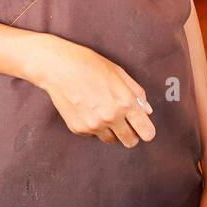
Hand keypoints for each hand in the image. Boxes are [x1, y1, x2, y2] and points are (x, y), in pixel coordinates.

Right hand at [29, 37, 154, 146]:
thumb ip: (136, 93)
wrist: (58, 67)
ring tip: (104, 111)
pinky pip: (93, 134)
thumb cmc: (90, 65)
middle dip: (131, 133)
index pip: (147, 132)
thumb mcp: (119, 73)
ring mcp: (93, 125)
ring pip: (112, 140)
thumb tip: (147, 111)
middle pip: (130, 142)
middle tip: (125, 122)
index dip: (146, 130)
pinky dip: (94, 126)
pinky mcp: (78, 129)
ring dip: (112, 130)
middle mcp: (110, 117)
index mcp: (125, 102)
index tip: (143, 126)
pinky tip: (88, 109)